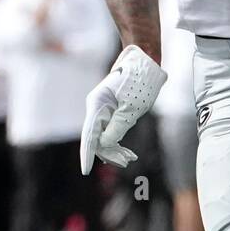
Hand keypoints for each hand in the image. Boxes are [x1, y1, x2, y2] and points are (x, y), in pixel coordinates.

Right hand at [80, 44, 166, 173]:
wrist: (144, 59)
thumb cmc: (140, 80)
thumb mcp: (132, 107)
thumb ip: (117, 127)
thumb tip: (105, 144)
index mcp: (97, 105)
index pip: (89, 136)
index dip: (87, 155)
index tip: (85, 171)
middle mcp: (97, 107)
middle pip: (97, 137)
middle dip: (109, 153)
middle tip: (126, 162)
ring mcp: (104, 108)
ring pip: (104, 135)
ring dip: (115, 149)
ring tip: (129, 159)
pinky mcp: (112, 109)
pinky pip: (111, 129)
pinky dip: (118, 140)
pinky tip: (127, 152)